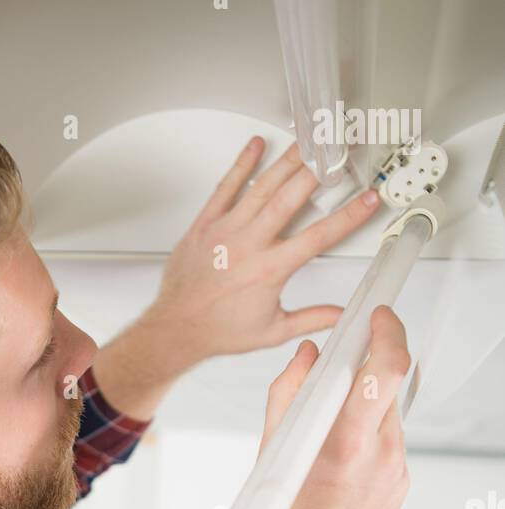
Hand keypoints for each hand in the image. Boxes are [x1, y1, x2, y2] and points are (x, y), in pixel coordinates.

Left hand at [145, 138, 381, 362]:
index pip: (319, 237)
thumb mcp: (271, 331)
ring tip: (307, 141)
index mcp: (269, 271)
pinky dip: (242, 164)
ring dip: (287, 161)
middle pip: (290, 199)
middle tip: (339, 151)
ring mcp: (226, 231)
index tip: (367, 199)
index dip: (348, 216)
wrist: (177, 328)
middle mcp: (249, 245)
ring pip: (261, 187)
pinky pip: (225, 187)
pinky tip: (255, 145)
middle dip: (318, 172)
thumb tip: (338, 315)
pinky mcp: (205, 224)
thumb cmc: (218, 330)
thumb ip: (310, 319)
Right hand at [240, 305, 411, 508]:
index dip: (387, 333)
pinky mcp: (395, 500)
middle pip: (388, 394)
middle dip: (364, 376)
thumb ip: (287, 399)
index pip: (387, 370)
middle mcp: (381, 463)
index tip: (378, 318)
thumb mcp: (267, 461)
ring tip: (322, 432)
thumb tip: (302, 362)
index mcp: (348, 449)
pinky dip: (362, 446)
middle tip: (339, 367)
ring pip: (386, 424)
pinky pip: (385, 455)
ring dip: (360, 415)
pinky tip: (330, 466)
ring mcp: (393, 483)